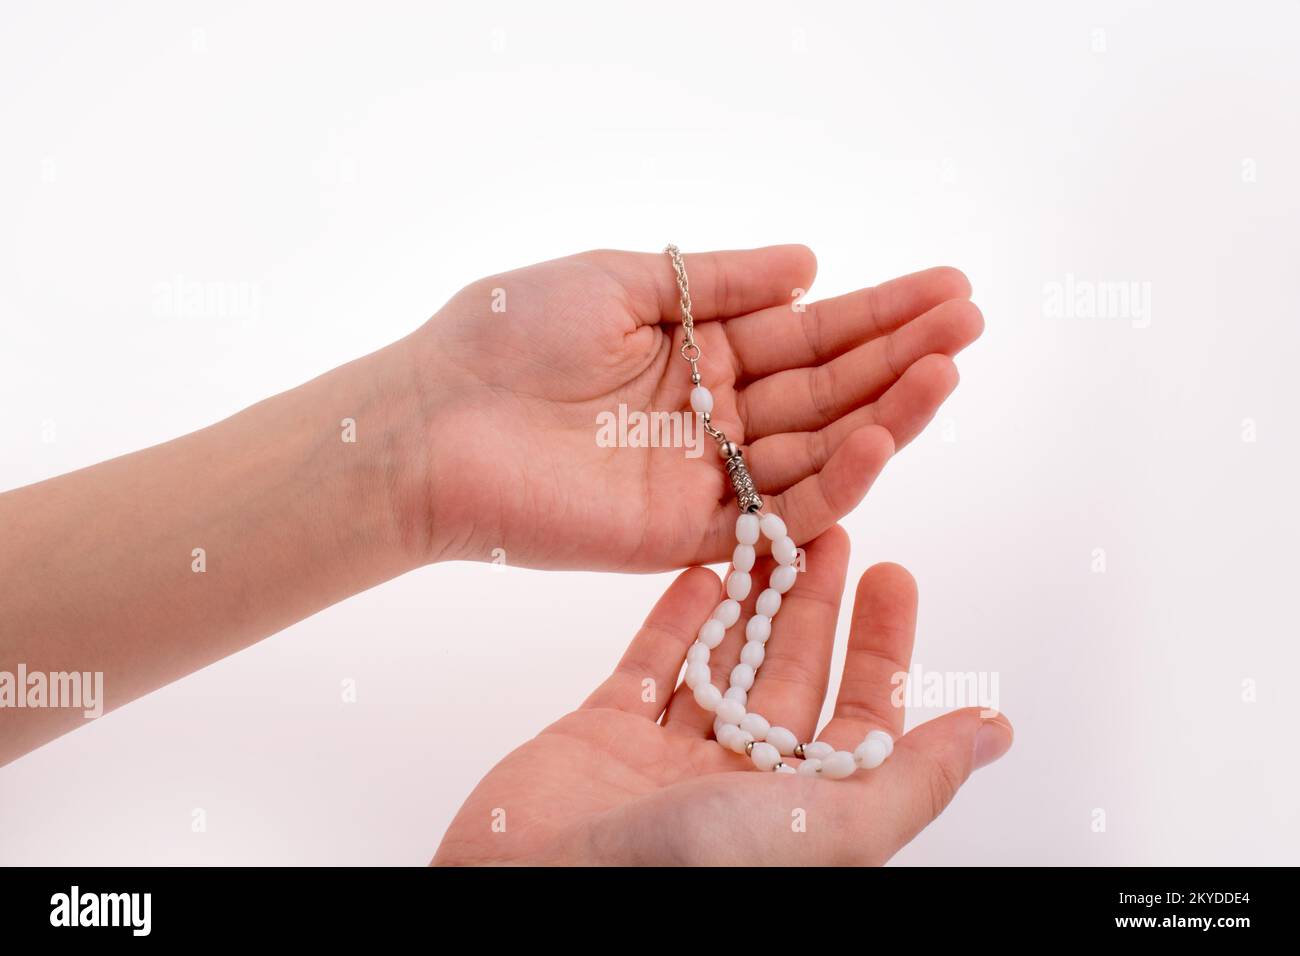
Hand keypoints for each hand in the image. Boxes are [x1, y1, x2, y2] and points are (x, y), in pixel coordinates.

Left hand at [411, 247, 980, 569]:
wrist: (433, 424)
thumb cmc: (509, 338)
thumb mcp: (622, 280)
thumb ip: (717, 282)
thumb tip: (809, 262)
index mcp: (696, 351)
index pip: (807, 331)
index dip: (878, 311)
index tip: (948, 287)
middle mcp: (713, 415)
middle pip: (826, 388)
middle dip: (900, 353)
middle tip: (970, 320)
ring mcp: (705, 477)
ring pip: (817, 448)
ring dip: (887, 411)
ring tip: (948, 367)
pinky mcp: (688, 534)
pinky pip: (775, 511)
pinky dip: (833, 480)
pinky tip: (881, 435)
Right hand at [432, 527, 1012, 864]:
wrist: (525, 882)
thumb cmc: (681, 868)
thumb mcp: (821, 826)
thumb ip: (909, 780)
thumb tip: (996, 735)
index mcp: (795, 815)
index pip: (859, 720)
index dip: (883, 649)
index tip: (895, 576)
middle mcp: (735, 787)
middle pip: (792, 679)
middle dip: (817, 606)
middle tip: (834, 533)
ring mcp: (663, 759)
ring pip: (723, 663)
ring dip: (752, 601)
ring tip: (773, 533)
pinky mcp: (599, 734)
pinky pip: (647, 665)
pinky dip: (675, 618)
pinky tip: (700, 570)